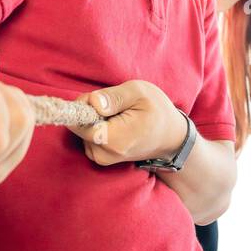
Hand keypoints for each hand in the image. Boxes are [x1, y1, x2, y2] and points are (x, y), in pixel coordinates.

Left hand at [66, 80, 185, 166]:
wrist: (171, 137)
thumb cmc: (157, 111)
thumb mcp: (139, 92)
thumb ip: (114, 96)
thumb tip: (92, 102)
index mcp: (114, 139)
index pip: (80, 121)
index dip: (84, 104)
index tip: (99, 98)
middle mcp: (104, 153)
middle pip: (79, 126)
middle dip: (89, 109)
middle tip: (113, 103)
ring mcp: (102, 158)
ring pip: (82, 130)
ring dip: (95, 118)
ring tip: (119, 114)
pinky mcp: (100, 157)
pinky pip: (87, 136)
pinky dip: (97, 126)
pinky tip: (115, 123)